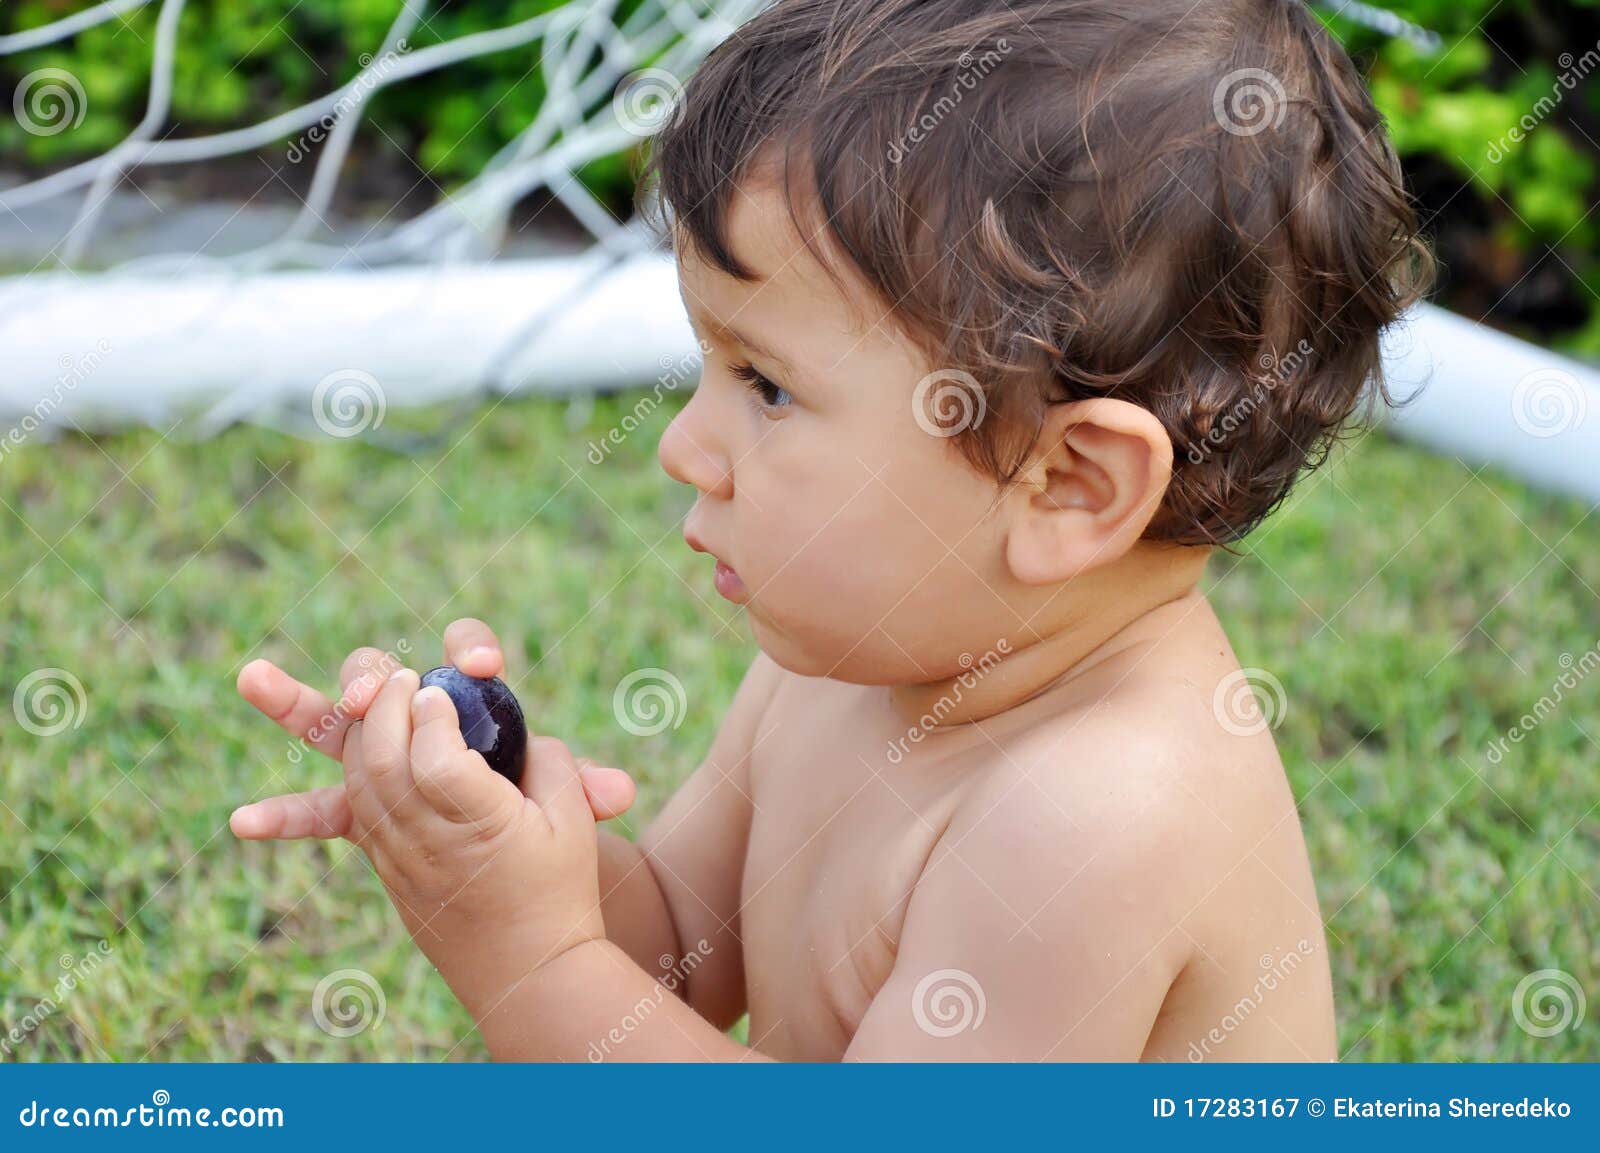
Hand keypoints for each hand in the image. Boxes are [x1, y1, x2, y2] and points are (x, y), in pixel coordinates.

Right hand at [231, 618, 633, 838]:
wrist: (531, 869)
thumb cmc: (551, 823)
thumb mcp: (571, 804)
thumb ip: (583, 787)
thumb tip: (614, 791)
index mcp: (479, 701)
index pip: (467, 651)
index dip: (470, 645)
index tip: (484, 666)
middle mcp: (425, 720)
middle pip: (389, 676)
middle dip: (378, 675)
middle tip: (384, 691)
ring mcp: (388, 762)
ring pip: (340, 723)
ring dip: (293, 702)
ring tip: (251, 676)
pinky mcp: (368, 810)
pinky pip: (320, 810)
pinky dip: (283, 816)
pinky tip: (244, 824)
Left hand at [341, 667, 607, 973]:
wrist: (530, 976)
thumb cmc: (561, 890)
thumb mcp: (575, 817)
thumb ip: (549, 759)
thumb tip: (517, 729)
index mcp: (483, 825)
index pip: (436, 757)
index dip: (433, 715)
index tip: (441, 691)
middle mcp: (430, 842)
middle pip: (381, 761)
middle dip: (385, 706)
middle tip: (404, 678)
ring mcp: (398, 858)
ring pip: (356, 782)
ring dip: (361, 732)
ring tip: (381, 698)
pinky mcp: (384, 869)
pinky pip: (346, 813)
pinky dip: (350, 770)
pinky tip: (360, 742)